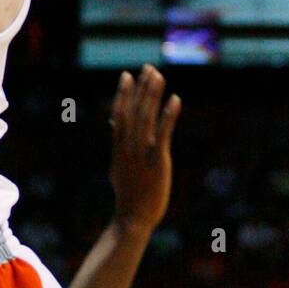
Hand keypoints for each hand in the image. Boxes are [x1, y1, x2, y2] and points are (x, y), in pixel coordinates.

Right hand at [109, 65, 180, 231]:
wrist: (133, 218)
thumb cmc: (128, 197)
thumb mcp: (118, 168)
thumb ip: (117, 146)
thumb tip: (114, 127)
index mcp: (119, 149)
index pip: (119, 115)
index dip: (123, 94)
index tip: (127, 76)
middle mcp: (128, 147)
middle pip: (133, 111)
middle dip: (141, 89)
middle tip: (147, 68)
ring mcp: (141, 153)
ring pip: (146, 118)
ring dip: (152, 95)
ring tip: (158, 76)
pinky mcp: (156, 160)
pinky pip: (162, 133)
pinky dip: (168, 115)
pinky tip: (175, 100)